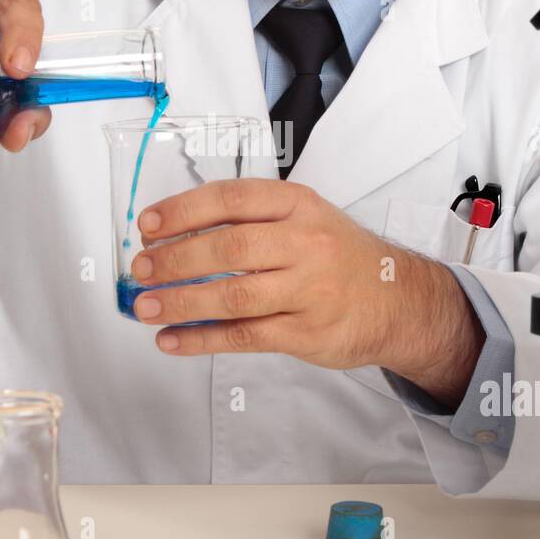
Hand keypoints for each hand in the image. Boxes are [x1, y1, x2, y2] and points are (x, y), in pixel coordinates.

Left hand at [130, 179, 484, 404]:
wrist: (398, 301)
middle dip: (175, 259)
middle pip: (228, 248)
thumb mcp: (305, 219)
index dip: (183, 210)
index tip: (148, 225)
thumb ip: (251, 220)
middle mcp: (305, 243)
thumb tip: (174, 235)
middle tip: (141, 269)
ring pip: (233, 296)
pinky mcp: (306, 333)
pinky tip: (171, 340)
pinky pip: (243, 336)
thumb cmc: (340, 257)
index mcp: (298, 205)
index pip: (231, 198)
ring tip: (145, 307)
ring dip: (180, 303)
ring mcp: (308, 290)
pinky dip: (201, 339)